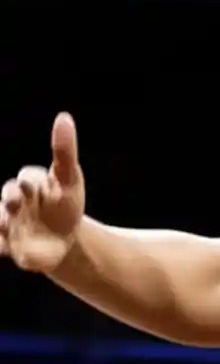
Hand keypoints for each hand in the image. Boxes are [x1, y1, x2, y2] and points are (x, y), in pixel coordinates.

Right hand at [0, 113, 86, 272]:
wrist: (63, 239)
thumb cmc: (66, 203)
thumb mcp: (69, 179)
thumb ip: (64, 151)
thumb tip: (64, 116)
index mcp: (32, 184)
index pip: (29, 178)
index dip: (30, 181)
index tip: (31, 184)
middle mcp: (16, 201)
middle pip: (9, 196)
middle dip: (11, 198)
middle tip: (16, 202)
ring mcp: (10, 222)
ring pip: (0, 219)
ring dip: (1, 221)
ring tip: (6, 224)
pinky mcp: (8, 243)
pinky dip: (0, 245)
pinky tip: (6, 247)